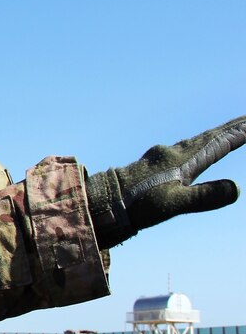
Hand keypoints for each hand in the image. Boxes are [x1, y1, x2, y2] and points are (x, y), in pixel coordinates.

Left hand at [86, 115, 245, 248]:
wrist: (102, 202)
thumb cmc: (137, 205)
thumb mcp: (174, 204)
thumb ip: (204, 197)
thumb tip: (237, 188)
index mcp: (181, 161)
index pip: (217, 143)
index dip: (239, 133)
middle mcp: (172, 153)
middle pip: (209, 136)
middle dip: (232, 127)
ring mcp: (161, 157)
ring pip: (196, 141)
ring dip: (216, 134)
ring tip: (231, 129)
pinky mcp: (152, 163)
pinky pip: (184, 148)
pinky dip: (199, 144)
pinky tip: (195, 148)